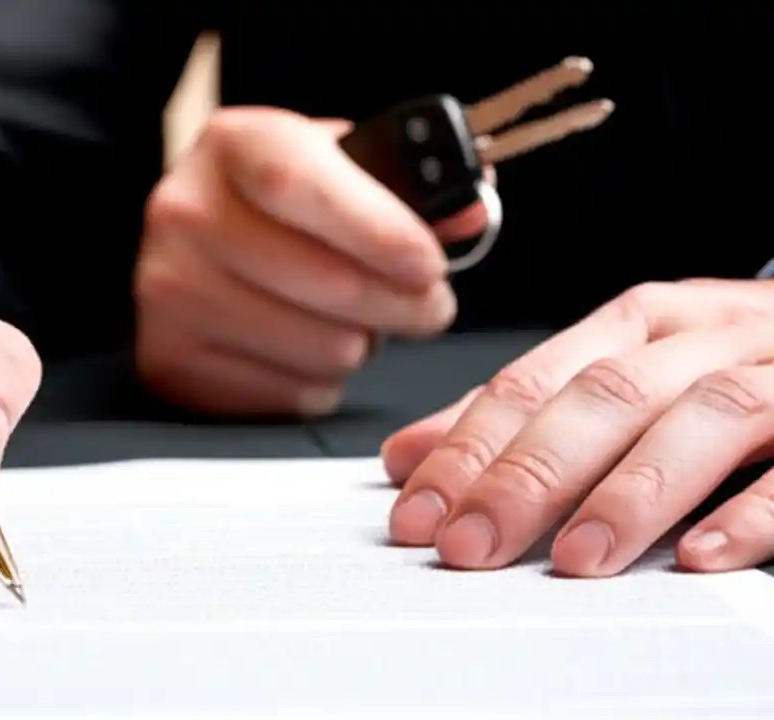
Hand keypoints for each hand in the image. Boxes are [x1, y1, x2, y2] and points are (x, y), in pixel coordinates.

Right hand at [134, 106, 486, 415]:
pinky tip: (309, 348)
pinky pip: (291, 394)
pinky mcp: (170, 359)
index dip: (378, 230)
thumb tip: (471, 214)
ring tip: (355, 322)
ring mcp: (168, 291)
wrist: (196, 238)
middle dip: (403, 304)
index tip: (431, 265)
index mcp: (232, 144)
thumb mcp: (339, 167)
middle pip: (322, 281)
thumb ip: (409, 188)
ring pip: (320, 349)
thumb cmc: (281, 203)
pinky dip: (320, 381)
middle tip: (428, 306)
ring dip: (361, 345)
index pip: (298, 184)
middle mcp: (184, 212)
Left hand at [380, 279, 773, 575]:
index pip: (533, 382)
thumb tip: (408, 456)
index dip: (468, 448)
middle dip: (529, 474)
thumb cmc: (729, 364)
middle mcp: (703, 338)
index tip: (417, 512)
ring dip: (633, 491)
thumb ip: (521, 416)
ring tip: (577, 557)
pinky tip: (701, 555)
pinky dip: (754, 510)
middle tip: (473, 544)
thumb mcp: (621, 372)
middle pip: (603, 398)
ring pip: (703, 417)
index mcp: (638, 323)